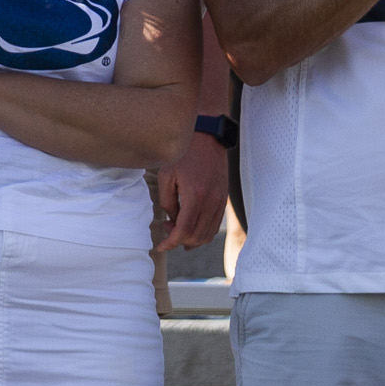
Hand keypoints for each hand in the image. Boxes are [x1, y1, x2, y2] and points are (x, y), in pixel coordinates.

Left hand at [156, 132, 230, 250]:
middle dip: (180, 240)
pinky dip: (202, 231)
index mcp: (195, 196)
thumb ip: (167, 202)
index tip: (161, 246)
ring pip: (208, 234)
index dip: (171, 242)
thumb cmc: (183, 154)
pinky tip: (190, 226)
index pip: (184, 230)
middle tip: (166, 230)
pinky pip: (215, 224)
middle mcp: (211, 202)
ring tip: (176, 228)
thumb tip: (172, 220)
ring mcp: (220, 202)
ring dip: (192, 239)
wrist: (207, 138)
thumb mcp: (166, 176)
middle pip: (197, 236)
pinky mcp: (223, 199)